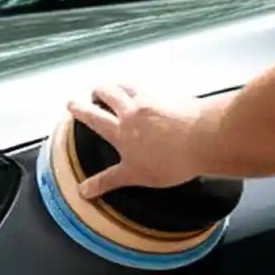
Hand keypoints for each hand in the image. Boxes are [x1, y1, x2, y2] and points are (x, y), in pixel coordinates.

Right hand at [66, 82, 206, 198]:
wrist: (203, 139)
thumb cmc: (169, 161)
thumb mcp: (135, 176)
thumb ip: (109, 181)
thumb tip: (83, 191)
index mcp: (120, 131)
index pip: (94, 119)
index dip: (80, 111)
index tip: (71, 105)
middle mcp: (132, 111)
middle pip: (108, 94)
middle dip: (97, 92)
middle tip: (93, 92)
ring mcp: (153, 100)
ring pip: (128, 86)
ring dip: (118, 84)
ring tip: (115, 85)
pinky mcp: (172, 95)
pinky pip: (153, 87)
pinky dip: (146, 86)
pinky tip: (150, 90)